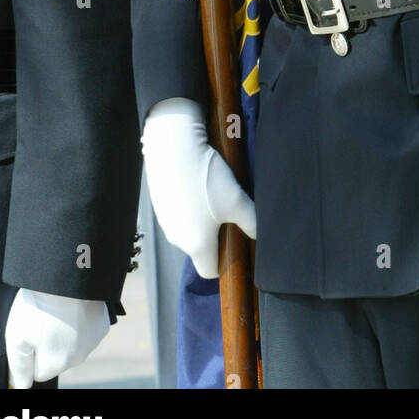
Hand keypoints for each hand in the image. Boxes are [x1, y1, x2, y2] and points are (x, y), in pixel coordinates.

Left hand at [5, 290, 108, 386]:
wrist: (67, 276)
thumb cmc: (39, 305)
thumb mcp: (16, 337)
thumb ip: (18, 367)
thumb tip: (21, 386)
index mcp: (55, 365)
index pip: (38, 371)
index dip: (31, 353)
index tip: (30, 333)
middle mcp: (76, 359)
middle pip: (57, 359)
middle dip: (49, 345)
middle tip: (43, 320)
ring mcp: (91, 342)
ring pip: (72, 346)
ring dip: (65, 334)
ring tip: (58, 311)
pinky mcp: (101, 326)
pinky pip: (87, 331)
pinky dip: (80, 323)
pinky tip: (73, 308)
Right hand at [142, 98, 255, 278]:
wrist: (173, 147)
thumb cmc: (206, 178)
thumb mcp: (237, 200)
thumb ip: (251, 222)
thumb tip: (258, 234)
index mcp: (197, 245)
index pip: (210, 271)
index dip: (225, 262)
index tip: (235, 242)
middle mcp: (177, 239)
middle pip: (200, 249)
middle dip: (215, 236)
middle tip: (228, 211)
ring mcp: (165, 221)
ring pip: (189, 229)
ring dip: (202, 219)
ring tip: (213, 192)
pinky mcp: (159, 204)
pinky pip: (178, 213)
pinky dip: (189, 205)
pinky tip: (197, 184)